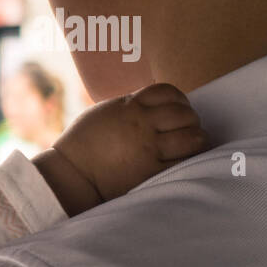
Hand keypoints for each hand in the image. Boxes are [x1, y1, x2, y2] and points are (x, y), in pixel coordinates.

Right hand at [49, 82, 210, 207]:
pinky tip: (184, 159)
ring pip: (193, 137)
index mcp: (129, 107)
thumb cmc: (83, 144)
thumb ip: (130, 106)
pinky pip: (185, 162)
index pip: (168, 93)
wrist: (70, 173)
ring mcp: (148, 150)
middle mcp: (141, 125)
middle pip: (185, 115)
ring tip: (188, 145)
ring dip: (196, 139)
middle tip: (184, 130)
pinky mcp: (150, 173)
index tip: (176, 111)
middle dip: (189, 121)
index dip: (178, 101)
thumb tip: (154, 105)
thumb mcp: (105, 112)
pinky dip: (190, 159)